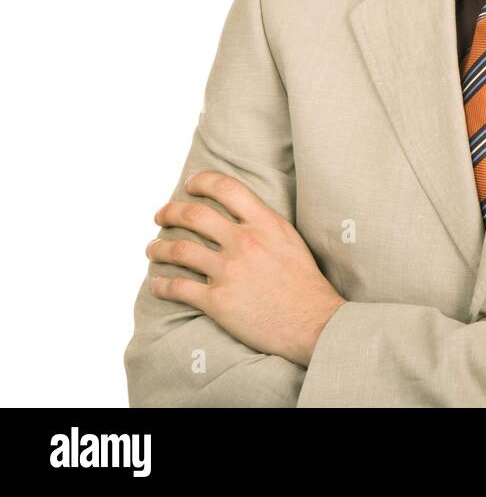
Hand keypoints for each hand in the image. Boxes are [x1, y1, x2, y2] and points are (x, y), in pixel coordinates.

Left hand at [146, 170, 344, 367]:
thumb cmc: (305, 283)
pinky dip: (161, 285)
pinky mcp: (218, 301)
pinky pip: (178, 288)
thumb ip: (265, 224)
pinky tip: (157, 284)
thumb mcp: (290, 241)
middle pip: (194, 215)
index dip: (202, 182)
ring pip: (179, 250)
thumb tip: (240, 213)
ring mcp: (229, 272)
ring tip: (153, 248)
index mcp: (265, 224)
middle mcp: (245, 243)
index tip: (190, 186)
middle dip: (170, 212)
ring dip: (159, 247)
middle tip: (161, 216)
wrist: (314, 323)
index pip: (226, 188)